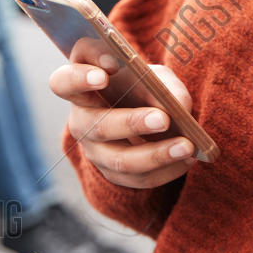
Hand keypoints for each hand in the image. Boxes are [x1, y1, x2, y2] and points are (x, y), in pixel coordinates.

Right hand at [52, 39, 197, 189]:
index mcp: (80, 88)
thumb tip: (176, 104)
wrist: (141, 115)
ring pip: (120, 160)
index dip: (79, 79)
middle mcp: (81, 122)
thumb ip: (159, 81)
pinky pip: (139, 179)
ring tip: (187, 145)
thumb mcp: (149, 73)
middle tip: (164, 118)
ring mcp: (95, 152)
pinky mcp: (114, 174)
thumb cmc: (140, 85)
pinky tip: (188, 159)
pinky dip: (167, 170)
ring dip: (156, 154)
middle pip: (97, 127)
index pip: (63, 82)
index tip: (105, 75)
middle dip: (132, 123)